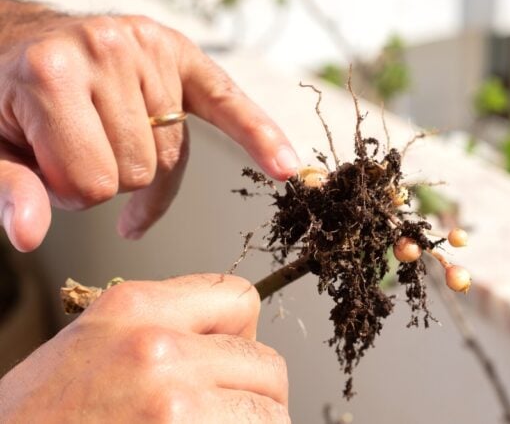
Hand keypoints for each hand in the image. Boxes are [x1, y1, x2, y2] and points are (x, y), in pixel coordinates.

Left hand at [0, 7, 298, 251]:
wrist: (16, 40)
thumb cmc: (4, 98)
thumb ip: (9, 188)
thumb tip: (29, 233)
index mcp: (50, 74)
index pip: (92, 184)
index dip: (70, 193)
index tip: (49, 171)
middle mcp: (105, 50)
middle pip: (138, 169)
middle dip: (107, 178)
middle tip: (77, 152)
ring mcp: (147, 48)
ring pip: (172, 155)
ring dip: (143, 165)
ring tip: (108, 140)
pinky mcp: (179, 52)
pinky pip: (230, 105)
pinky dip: (260, 137)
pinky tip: (284, 166)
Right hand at [0, 274, 288, 422]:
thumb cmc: (36, 419)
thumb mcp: (92, 346)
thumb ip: (160, 333)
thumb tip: (228, 346)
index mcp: (132, 306)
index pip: (238, 299)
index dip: (241, 339)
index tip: (226, 367)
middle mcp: (156, 345)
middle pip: (265, 361)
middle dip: (253, 394)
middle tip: (222, 416)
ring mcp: (174, 400)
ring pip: (272, 410)